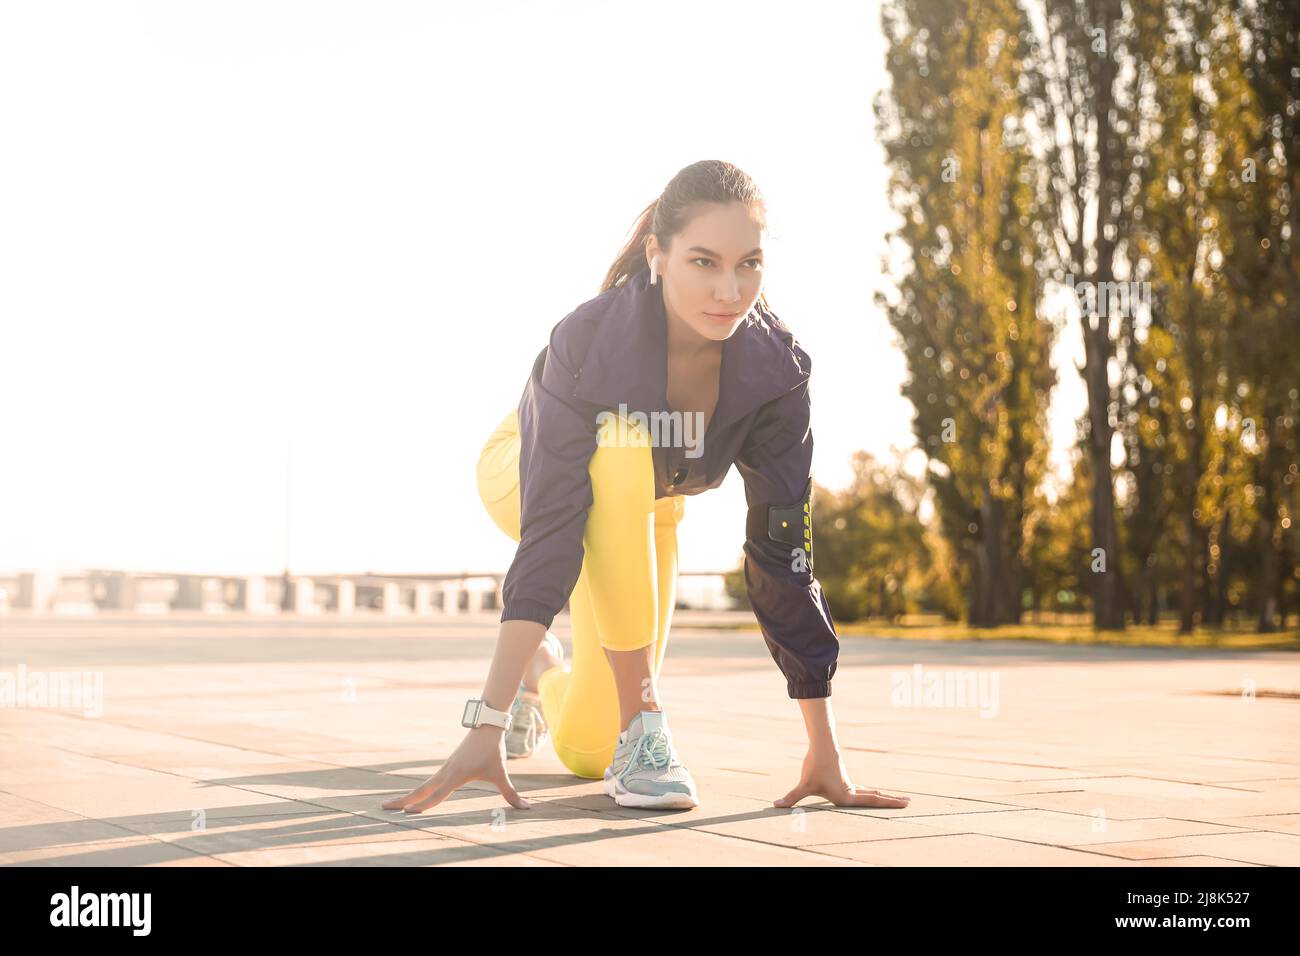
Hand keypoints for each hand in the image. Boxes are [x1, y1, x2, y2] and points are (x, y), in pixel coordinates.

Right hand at [381, 726, 531, 813]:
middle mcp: (446, 772)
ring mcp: (444, 769)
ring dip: (406, 796)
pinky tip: (412, 797)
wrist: (486, 726)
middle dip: (402, 800)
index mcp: (456, 775)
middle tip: (382, 808)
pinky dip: (417, 790)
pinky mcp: (446, 766)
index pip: (437, 795)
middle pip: (420, 790)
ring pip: (422, 785)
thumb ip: (511, 793)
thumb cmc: (493, 750)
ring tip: (391, 805)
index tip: (408, 813)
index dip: (423, 806)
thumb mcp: (502, 773)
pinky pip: (428, 782)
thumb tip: (527, 808)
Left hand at [774, 746, 910, 808]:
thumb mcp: (803, 785)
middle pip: (875, 798)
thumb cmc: (814, 766)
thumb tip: (775, 805)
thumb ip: (791, 798)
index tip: (904, 803)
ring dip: (883, 797)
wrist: (820, 746)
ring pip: (869, 793)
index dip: (888, 803)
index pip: (871, 801)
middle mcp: (850, 792)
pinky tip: (874, 792)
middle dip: (891, 802)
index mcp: (845, 796)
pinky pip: (862, 789)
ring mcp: (849, 785)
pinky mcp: (844, 780)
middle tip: (909, 802)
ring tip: (897, 799)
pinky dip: (871, 793)